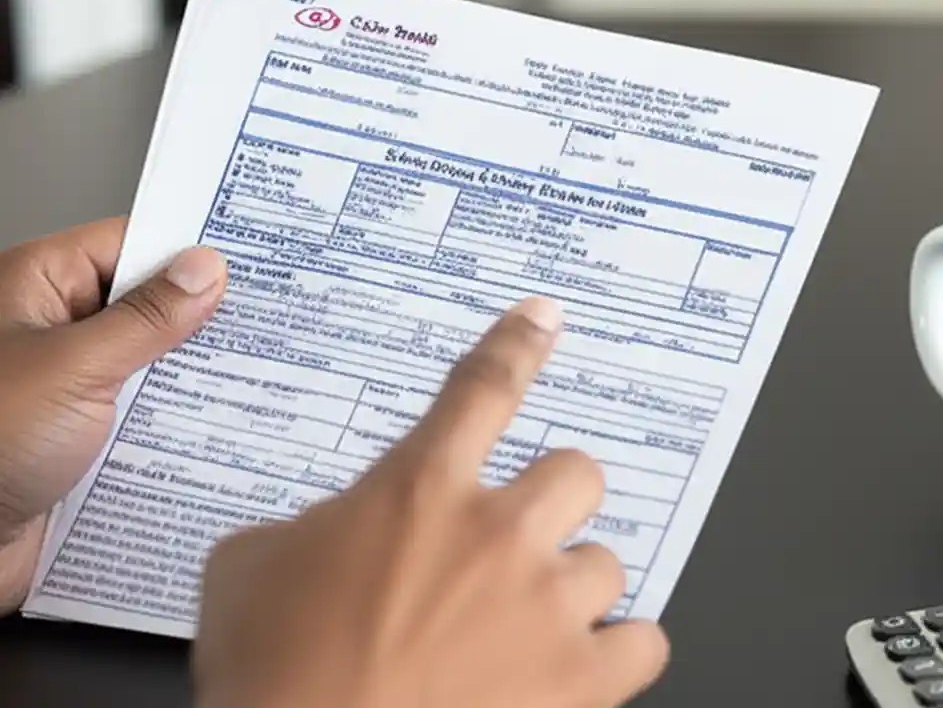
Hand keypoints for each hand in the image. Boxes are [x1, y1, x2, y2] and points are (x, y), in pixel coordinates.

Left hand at [0, 217, 226, 612]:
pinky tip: (227, 428)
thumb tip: (203, 270)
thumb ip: (146, 319)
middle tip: (274, 323)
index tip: (253, 260)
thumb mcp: (74, 369)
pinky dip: (184, 424)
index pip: (129, 245)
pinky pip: (149, 419)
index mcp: (38, 289)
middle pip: (148, 306)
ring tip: (265, 376)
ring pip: (154, 366)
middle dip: (206, 319)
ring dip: (199, 378)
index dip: (188, 250)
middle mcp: (56, 332)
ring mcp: (74, 387)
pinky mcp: (88, 439)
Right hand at [194, 297, 669, 707]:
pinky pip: (643, 644)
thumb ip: (311, 529)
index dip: (517, 345)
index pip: (482, 388)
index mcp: (419, 490)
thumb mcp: (251, 570)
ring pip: (606, 563)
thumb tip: (335, 535)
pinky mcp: (580, 680)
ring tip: (529, 627)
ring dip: (571, 589)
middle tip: (522, 539)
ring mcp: (546, 606)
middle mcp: (498, 535)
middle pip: (577, 473)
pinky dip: (619, 653)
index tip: (543, 318)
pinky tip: (582, 668)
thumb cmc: (272, 676)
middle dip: (554, 502)